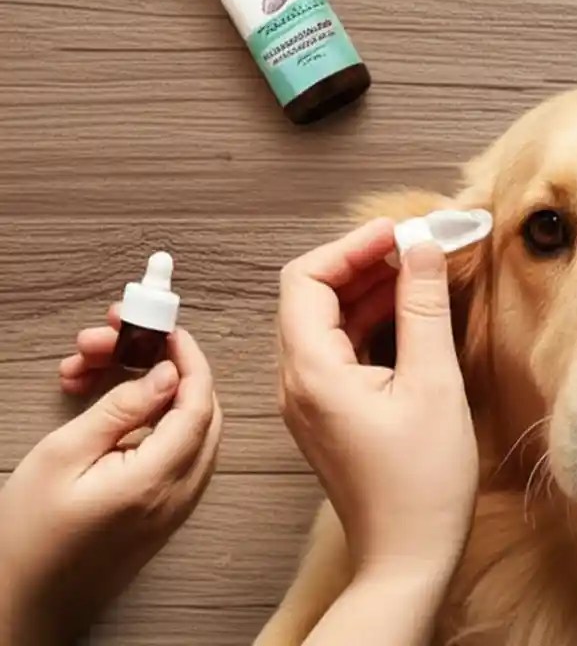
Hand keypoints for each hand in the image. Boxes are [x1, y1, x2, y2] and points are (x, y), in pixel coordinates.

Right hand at [0, 310, 221, 643]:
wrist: (23, 603)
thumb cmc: (29, 536)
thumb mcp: (64, 457)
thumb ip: (122, 410)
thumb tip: (168, 375)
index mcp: (159, 478)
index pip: (199, 402)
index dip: (187, 357)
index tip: (162, 328)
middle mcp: (181, 494)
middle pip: (199, 411)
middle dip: (162, 367)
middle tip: (110, 344)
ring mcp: (177, 507)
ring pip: (186, 428)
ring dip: (150, 392)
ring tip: (87, 371)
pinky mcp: (164, 513)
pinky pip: (174, 453)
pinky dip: (149, 422)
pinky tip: (104, 407)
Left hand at [276, 219, 477, 578]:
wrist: (409, 556)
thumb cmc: (422, 483)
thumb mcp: (432, 383)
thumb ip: (423, 309)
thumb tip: (421, 249)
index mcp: (312, 371)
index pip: (306, 279)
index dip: (351, 246)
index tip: (398, 232)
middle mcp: (298, 383)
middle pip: (312, 297)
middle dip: (363, 264)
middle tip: (416, 249)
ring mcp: (311, 401)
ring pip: (327, 324)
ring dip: (369, 293)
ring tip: (419, 277)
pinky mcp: (330, 415)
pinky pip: (340, 352)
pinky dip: (371, 325)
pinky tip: (410, 320)